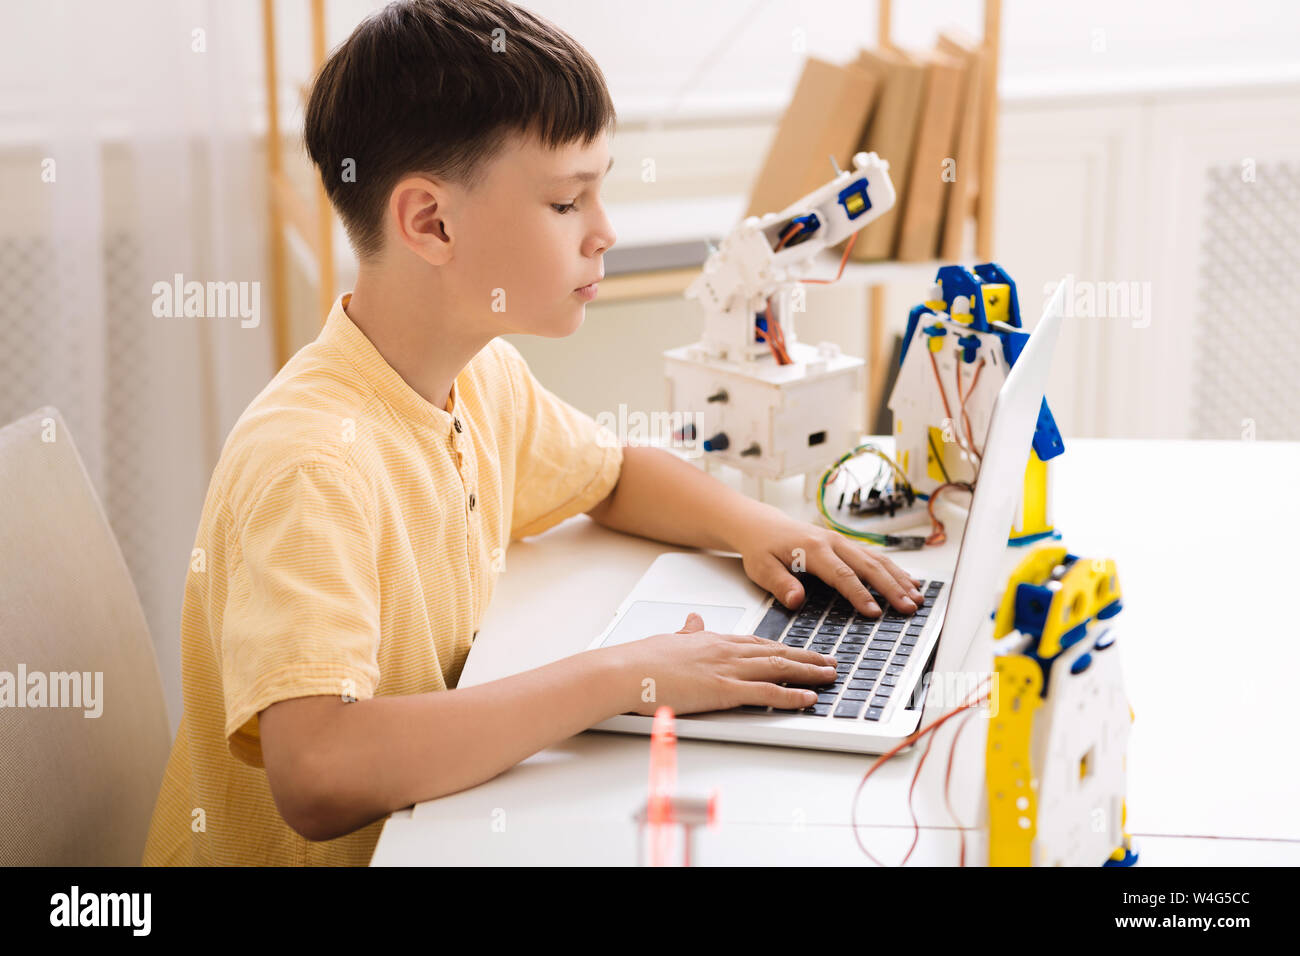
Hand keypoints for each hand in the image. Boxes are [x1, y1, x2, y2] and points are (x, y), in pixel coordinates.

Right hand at [608, 613, 839, 715]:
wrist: (626, 670)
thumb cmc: (642, 660)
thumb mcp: (670, 640)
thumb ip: (687, 632)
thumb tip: (693, 620)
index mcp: (713, 640)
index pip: (757, 642)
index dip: (783, 648)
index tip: (800, 650)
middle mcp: (726, 651)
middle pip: (776, 652)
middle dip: (806, 657)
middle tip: (830, 661)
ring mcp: (727, 669)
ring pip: (779, 668)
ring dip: (808, 672)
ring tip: (830, 676)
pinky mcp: (724, 690)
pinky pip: (766, 693)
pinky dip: (791, 696)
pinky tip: (808, 698)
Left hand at [731, 507, 923, 616]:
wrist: (762, 525)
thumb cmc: (762, 549)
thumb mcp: (762, 568)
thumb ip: (779, 584)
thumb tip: (795, 599)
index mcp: (813, 549)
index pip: (841, 575)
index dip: (859, 594)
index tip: (875, 612)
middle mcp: (832, 542)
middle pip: (868, 566)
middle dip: (891, 588)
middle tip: (909, 607)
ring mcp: (842, 542)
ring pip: (876, 560)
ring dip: (899, 579)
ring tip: (917, 598)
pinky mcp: (846, 545)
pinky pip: (874, 557)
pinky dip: (894, 570)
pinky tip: (909, 582)